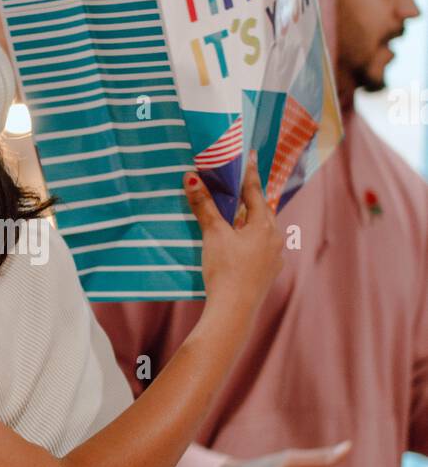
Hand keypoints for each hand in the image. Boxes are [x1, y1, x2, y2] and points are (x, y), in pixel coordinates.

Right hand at [184, 151, 282, 313]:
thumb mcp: (213, 234)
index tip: (250, 155)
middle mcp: (275, 239)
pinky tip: (239, 246)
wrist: (233, 311)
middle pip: (262, 211)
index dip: (249, 173)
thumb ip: (204, 206)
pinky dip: (250, 241)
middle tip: (240, 187)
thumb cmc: (225, 270)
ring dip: (250, 221)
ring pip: (262, 231)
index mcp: (264, 225)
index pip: (255, 192)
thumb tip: (191, 178)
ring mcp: (274, 258)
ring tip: (237, 216)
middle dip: (250, 198)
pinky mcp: (267, 274)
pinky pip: (260, 249)